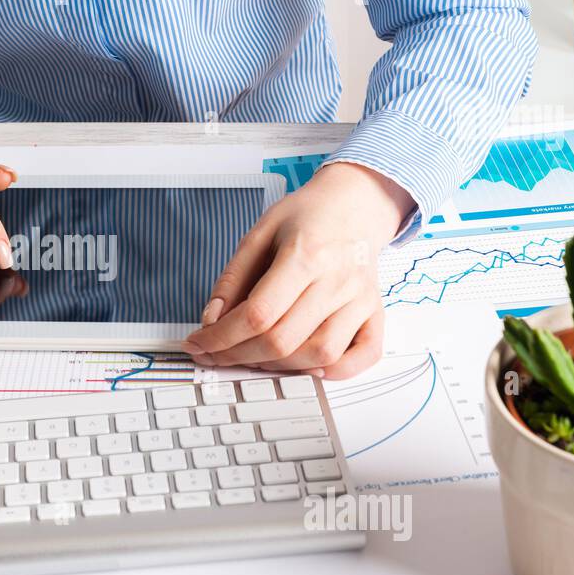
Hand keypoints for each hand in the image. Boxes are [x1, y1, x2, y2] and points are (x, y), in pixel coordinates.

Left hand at [183, 162, 413, 379]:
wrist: (354, 203)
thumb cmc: (308, 217)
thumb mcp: (259, 234)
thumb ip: (233, 279)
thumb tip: (212, 320)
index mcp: (306, 255)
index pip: (258, 314)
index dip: (221, 338)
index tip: (199, 344)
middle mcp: (338, 280)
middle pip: (283, 340)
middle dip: (239, 355)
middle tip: (217, 354)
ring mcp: (360, 299)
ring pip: (320, 354)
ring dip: (279, 365)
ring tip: (254, 354)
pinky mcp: (374, 311)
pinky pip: (364, 356)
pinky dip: (336, 371)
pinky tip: (307, 364)